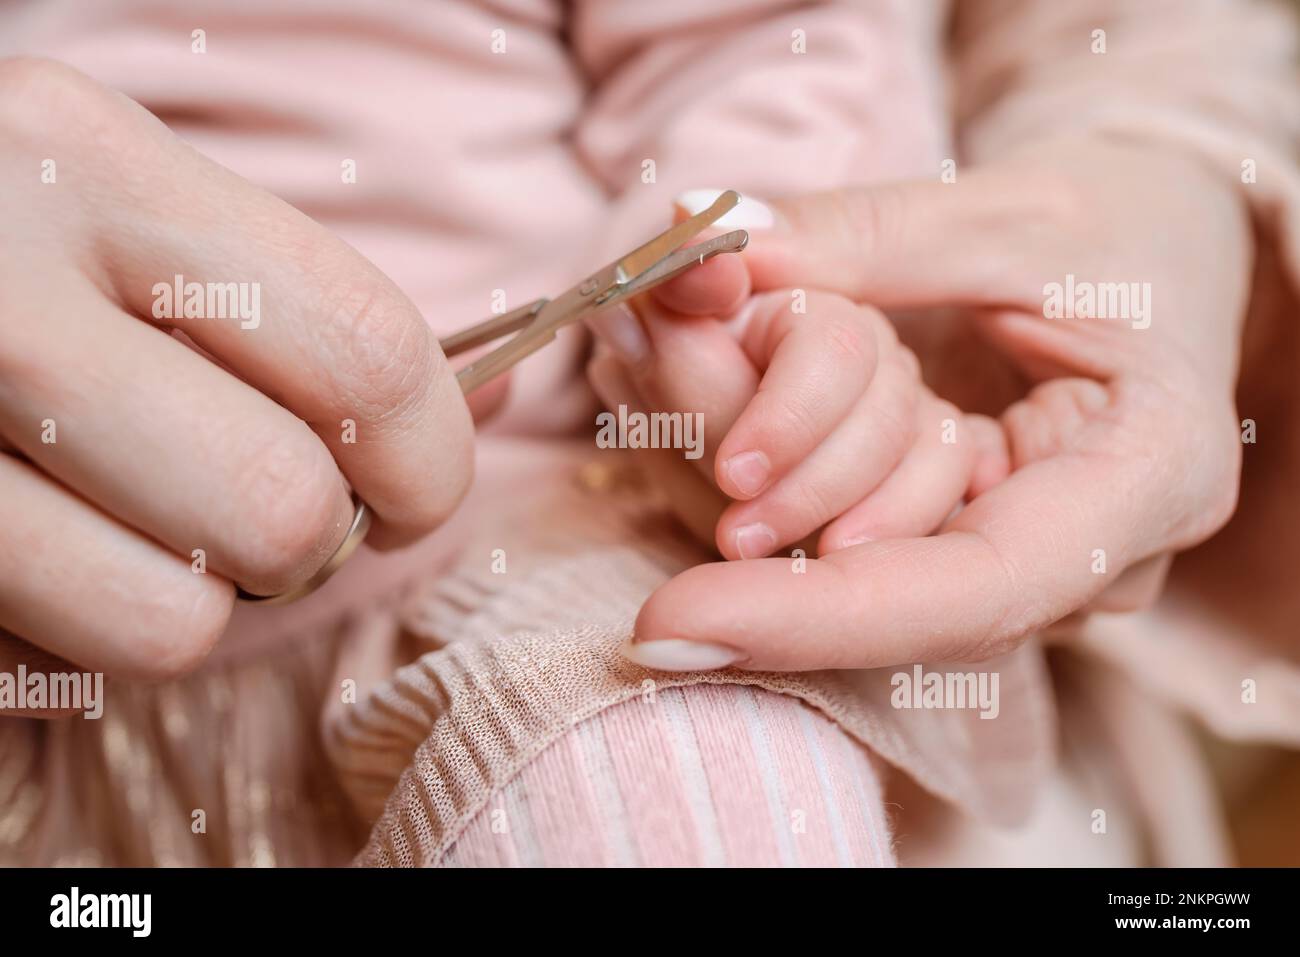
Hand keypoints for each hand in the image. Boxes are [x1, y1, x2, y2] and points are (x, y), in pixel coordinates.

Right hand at [0, 58, 474, 688]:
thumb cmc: (16, 253)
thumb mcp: (153, 225)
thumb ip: (318, 310)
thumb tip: (506, 388)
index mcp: (97, 164)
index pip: (366, 350)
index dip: (431, 457)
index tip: (413, 490)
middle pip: (284, 504)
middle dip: (313, 542)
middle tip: (270, 514)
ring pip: (178, 617)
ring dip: (200, 599)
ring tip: (149, 527)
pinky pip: (71, 657)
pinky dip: (99, 631)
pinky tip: (63, 551)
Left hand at [627, 140, 1248, 670]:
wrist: (1169, 257)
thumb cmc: (1119, 228)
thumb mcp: (1005, 213)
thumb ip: (860, 237)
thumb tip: (699, 246)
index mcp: (1150, 474)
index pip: (975, 588)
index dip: (817, 616)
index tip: (671, 622)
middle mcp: (1098, 559)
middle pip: (900, 600)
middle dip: (754, 537)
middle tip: (633, 416)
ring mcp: (1033, 572)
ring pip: (867, 583)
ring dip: (752, 502)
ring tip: (654, 376)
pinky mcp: (974, 552)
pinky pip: (864, 555)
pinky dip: (782, 495)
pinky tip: (709, 441)